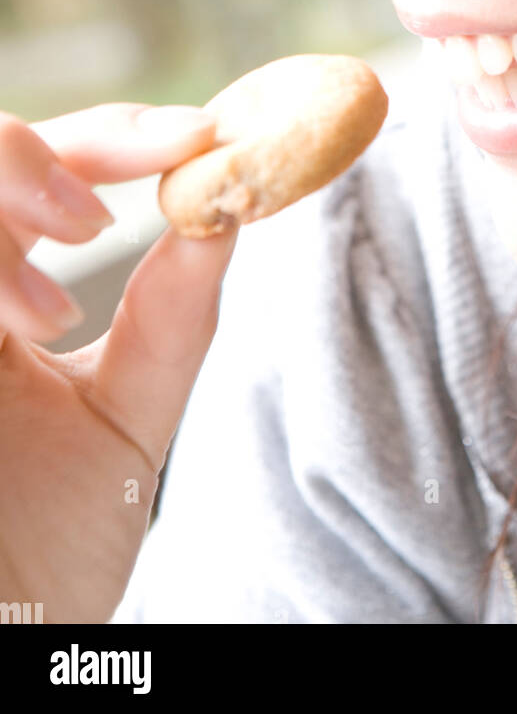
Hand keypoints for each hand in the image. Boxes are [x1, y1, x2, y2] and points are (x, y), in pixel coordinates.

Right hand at [0, 103, 237, 621]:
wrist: (6, 643)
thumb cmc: (49, 550)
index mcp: (5, 293)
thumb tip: (231, 205)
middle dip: (48, 157)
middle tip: (110, 215)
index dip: (124, 135)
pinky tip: (34, 323)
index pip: (53, 170)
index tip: (205, 134)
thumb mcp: (125, 420)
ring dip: (8, 202)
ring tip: (72, 270)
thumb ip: (172, 316)